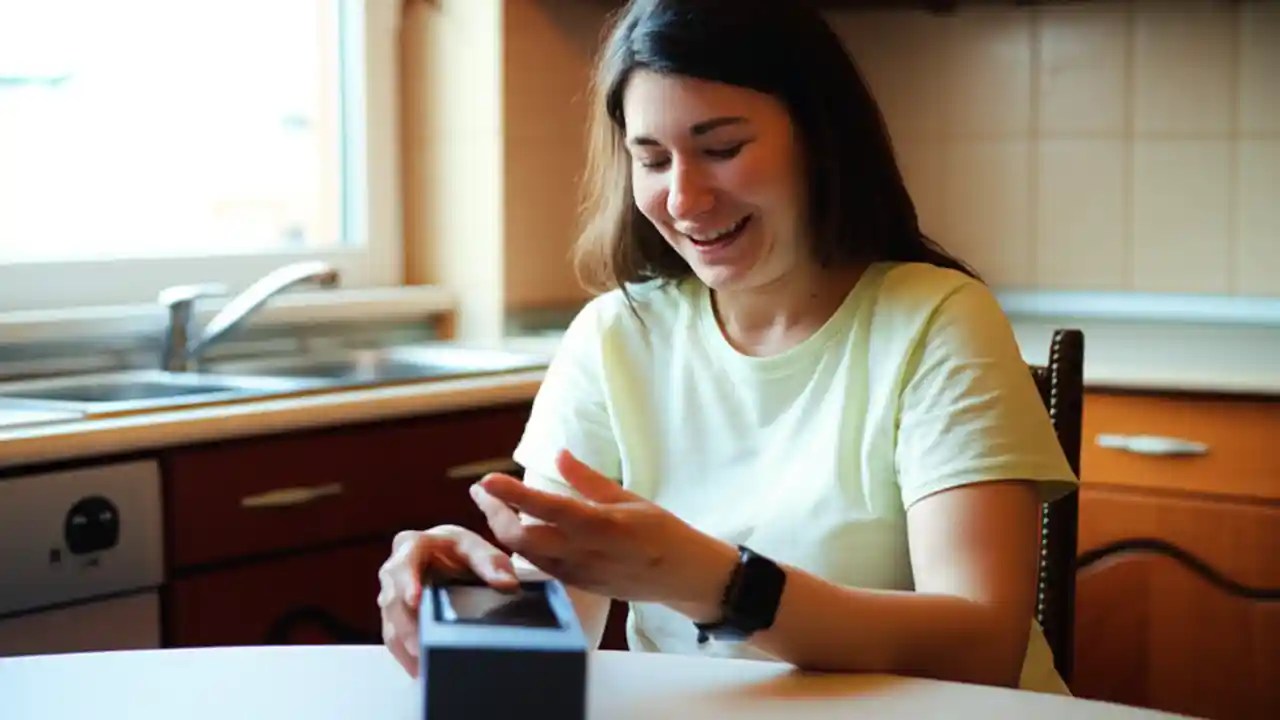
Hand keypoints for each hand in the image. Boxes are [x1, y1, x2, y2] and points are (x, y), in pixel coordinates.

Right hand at [376, 525, 519, 677]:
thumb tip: (508, 583)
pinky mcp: (394, 617)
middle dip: (406, 624)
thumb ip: (491, 563)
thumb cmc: (462, 551)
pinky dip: (405, 654)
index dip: (407, 582)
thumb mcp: (478, 549)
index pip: (404, 563)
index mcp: (413, 546)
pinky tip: (419, 670)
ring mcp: (392, 596)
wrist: (450, 557)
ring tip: (423, 665)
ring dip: (405, 645)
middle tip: (421, 647)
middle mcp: (395, 571)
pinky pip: (394, 637)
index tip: (414, 600)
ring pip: (391, 621)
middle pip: (392, 598)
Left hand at [470, 450, 736, 616]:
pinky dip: (523, 547)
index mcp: (597, 525)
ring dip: (505, 530)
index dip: (511, 494)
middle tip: (483, 490)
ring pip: (524, 555)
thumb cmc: (661, 531)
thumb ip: (588, 480)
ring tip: (494, 505)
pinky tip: (520, 529)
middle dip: (494, 513)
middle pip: (520, 538)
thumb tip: (559, 455)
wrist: (681, 576)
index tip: (488, 479)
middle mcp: (581, 553)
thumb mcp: (628, 498)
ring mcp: (576, 573)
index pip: (544, 508)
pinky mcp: (576, 585)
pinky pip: (540, 567)